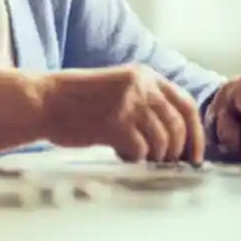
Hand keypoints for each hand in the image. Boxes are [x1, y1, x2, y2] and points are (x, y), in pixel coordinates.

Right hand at [38, 65, 204, 163]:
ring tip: (137, 156)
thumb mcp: (118, 88)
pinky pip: (140, 150)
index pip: (186, 104)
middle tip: (169, 165)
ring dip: (154, 156)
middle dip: (178, 151)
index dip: (196, 133)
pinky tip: (121, 154)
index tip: (194, 155)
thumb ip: (145, 102)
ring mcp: (128, 104)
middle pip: (178, 125)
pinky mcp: (114, 124)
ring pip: (162, 141)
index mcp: (144, 75)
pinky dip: (134, 158)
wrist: (44, 100)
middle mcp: (141, 86)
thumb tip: (175, 136)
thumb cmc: (77, 100)